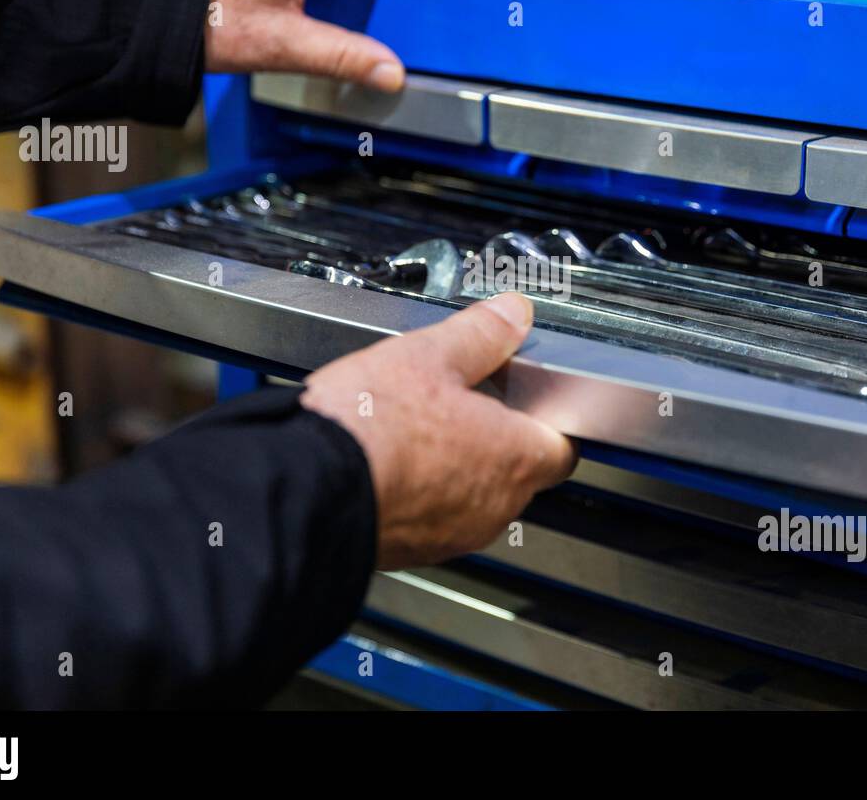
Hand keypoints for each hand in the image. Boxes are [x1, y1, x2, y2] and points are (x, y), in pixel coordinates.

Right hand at [301, 292, 577, 568]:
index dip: (546, 414)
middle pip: (517, 470)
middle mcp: (494, 508)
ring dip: (454, 466)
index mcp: (514, 457)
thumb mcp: (428, 355)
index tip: (525, 392)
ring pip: (473, 496)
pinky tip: (387, 459)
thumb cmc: (368, 429)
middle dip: (495, 437)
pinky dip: (419, 491)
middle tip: (458, 400)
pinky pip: (431, 517)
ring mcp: (453, 536)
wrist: (304, 490)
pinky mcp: (412, 552)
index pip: (563, 444)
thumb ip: (481, 334)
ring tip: (413, 427)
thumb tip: (512, 315)